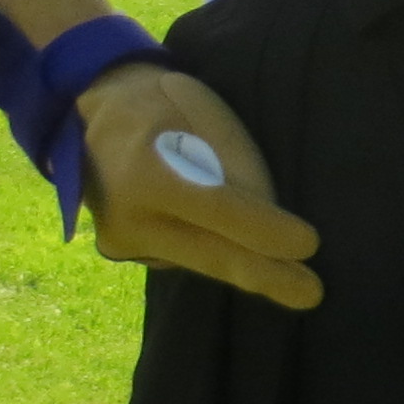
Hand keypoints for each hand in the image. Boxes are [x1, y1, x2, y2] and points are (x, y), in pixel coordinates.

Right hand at [71, 61, 320, 312]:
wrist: (91, 119)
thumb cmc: (164, 109)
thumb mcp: (204, 112)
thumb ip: (234, 162)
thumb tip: (268, 214)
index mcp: (149, 171)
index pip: (218, 208)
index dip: (264, 230)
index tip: (309, 245)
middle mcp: (128, 216)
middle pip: (209, 252)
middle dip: (267, 276)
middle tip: (312, 295)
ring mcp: (120, 239)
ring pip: (201, 259)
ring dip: (248, 264)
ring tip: (293, 277)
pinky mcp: (122, 251)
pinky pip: (183, 254)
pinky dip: (216, 249)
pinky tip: (235, 240)